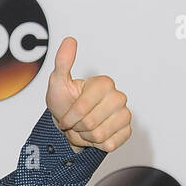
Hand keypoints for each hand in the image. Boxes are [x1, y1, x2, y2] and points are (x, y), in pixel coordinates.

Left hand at [46, 36, 130, 152]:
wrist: (71, 125)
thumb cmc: (65, 103)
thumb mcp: (58, 83)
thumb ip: (63, 62)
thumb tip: (69, 41)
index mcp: (104, 83)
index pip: (81, 108)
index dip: (69, 116)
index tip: (66, 114)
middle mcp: (118, 97)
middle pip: (90, 123)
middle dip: (77, 127)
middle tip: (77, 121)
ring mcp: (124, 114)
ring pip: (99, 135)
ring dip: (86, 137)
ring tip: (86, 127)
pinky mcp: (127, 131)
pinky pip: (110, 144)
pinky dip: (98, 145)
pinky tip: (97, 135)